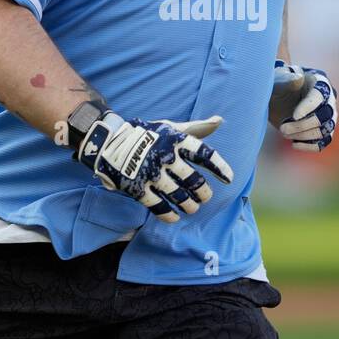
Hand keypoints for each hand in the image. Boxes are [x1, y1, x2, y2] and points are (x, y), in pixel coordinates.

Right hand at [75, 112, 233, 221]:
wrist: (110, 141)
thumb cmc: (148, 135)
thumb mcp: (171, 127)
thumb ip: (196, 127)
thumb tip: (220, 121)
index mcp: (175, 140)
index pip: (204, 154)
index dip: (219, 167)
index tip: (229, 179)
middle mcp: (165, 156)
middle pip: (193, 180)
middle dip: (203, 193)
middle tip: (205, 197)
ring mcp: (151, 173)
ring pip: (178, 196)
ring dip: (189, 205)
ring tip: (192, 208)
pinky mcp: (138, 187)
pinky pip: (158, 206)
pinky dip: (169, 215)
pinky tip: (174, 217)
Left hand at [268, 60, 337, 151]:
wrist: (277, 96)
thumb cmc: (279, 84)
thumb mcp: (279, 79)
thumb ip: (287, 79)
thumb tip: (298, 78)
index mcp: (320, 83)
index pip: (319, 96)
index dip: (309, 107)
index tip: (294, 116)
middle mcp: (328, 100)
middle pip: (326, 116)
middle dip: (304, 125)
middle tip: (283, 128)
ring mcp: (327, 117)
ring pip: (325, 131)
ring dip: (304, 136)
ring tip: (284, 133)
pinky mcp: (321, 130)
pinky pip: (323, 142)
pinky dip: (309, 146)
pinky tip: (294, 143)